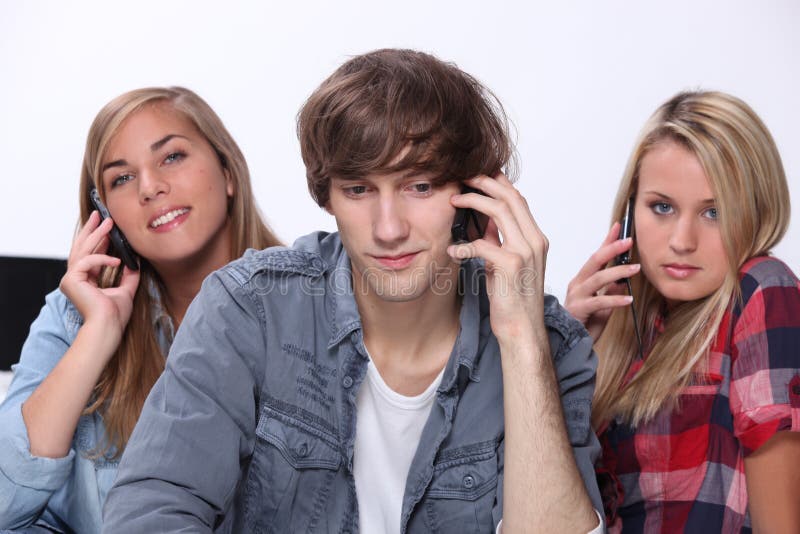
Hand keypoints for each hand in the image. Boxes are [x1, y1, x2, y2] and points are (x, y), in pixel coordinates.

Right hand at [59, 210, 139, 349]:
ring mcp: (71, 279)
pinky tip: (117, 260)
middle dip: (92, 230)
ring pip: (82, 250)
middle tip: (100, 215)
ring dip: (96, 234)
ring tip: (107, 223)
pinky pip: (87, 261)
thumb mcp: (126, 290)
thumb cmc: (115, 314)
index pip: (90, 255)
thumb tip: (136, 262)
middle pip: (81, 248)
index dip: (98, 240)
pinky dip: (102, 258)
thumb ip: (129, 276)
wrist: (108, 327)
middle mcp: (75, 278)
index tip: (107, 227)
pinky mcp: (71, 280)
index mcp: (86, 281)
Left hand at [447, 173, 546, 340]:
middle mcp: (534, 241)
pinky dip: (464, 244)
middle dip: (484, 182)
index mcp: (535, 238)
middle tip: (462, 177)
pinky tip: (453, 250)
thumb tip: (478, 221)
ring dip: (473, 201)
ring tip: (454, 200)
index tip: (478, 175)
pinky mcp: (511, 265)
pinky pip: (482, 244)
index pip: (518, 199)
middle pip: (510, 197)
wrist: (522, 330)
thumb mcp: (503, 263)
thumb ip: (496, 241)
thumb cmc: (511, 299)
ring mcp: (525, 252)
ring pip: (499, 210)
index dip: (498, 183)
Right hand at [565, 222, 638, 340]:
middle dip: (612, 248)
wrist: (569, 344)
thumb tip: (623, 280)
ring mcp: (577, 295)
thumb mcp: (603, 306)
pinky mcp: (579, 309)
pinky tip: (628, 299)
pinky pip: (599, 301)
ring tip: (636, 268)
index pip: (597, 256)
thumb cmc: (584, 324)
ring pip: (598, 278)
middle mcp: (578, 284)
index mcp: (583, 280)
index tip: (619, 226)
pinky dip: (615, 299)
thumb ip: (610, 292)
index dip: (608, 241)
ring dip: (618, 271)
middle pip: (595, 260)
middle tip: (629, 241)